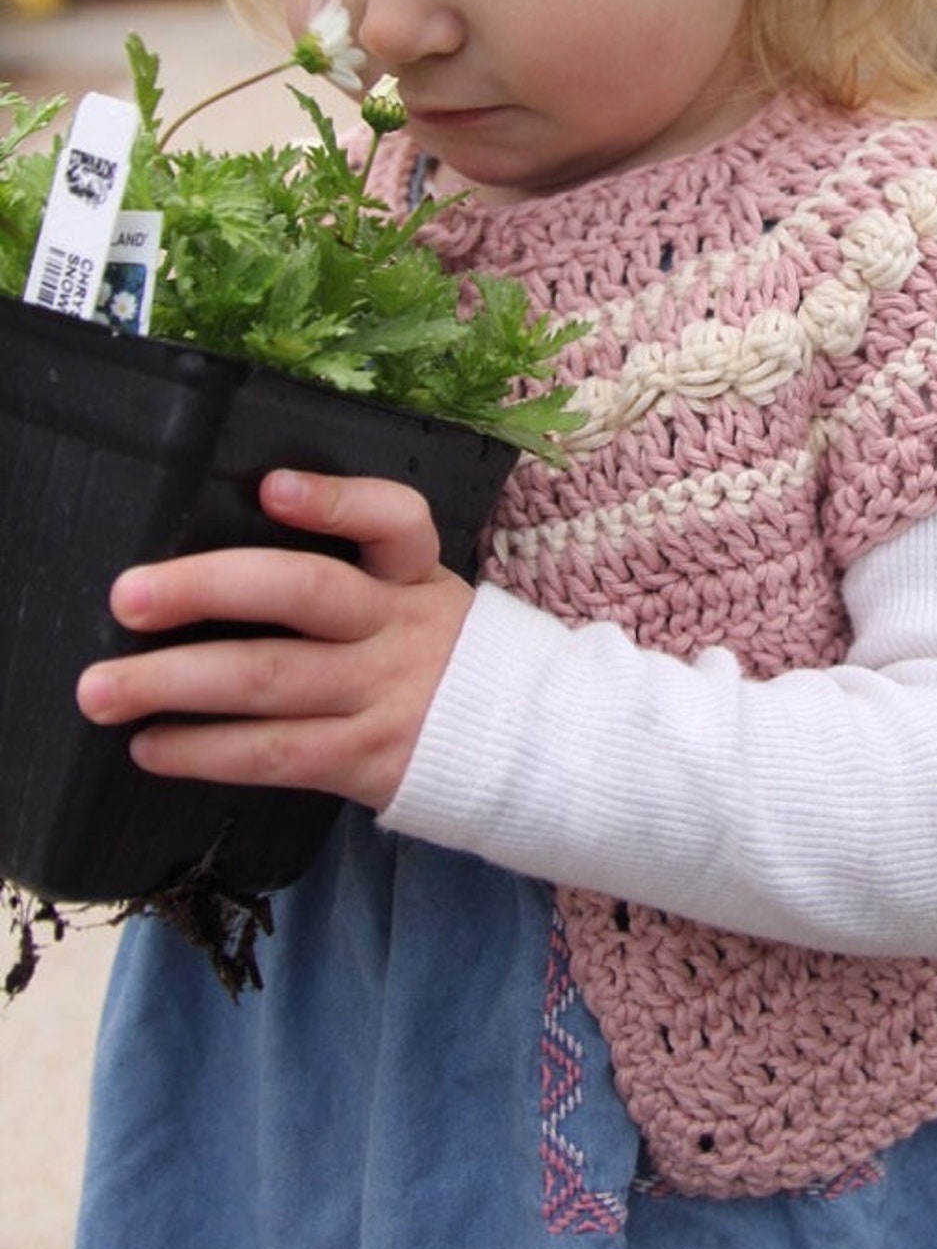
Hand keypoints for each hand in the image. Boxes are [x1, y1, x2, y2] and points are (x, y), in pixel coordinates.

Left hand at [77, 470, 474, 814]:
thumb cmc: (436, 658)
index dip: (335, 502)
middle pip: (304, 594)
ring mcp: (384, 694)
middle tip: (126, 597)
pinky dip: (205, 751)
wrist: (522, 748)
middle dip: (206, 588)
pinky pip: (275, 754)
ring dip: (174, 683)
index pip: (395, 520)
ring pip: (271, 680)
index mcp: (415, 574)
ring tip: (101, 690)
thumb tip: (211, 567)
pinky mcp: (367, 759)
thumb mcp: (417, 597)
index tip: (271, 489)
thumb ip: (347, 575)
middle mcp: (400, 626)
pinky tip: (151, 748)